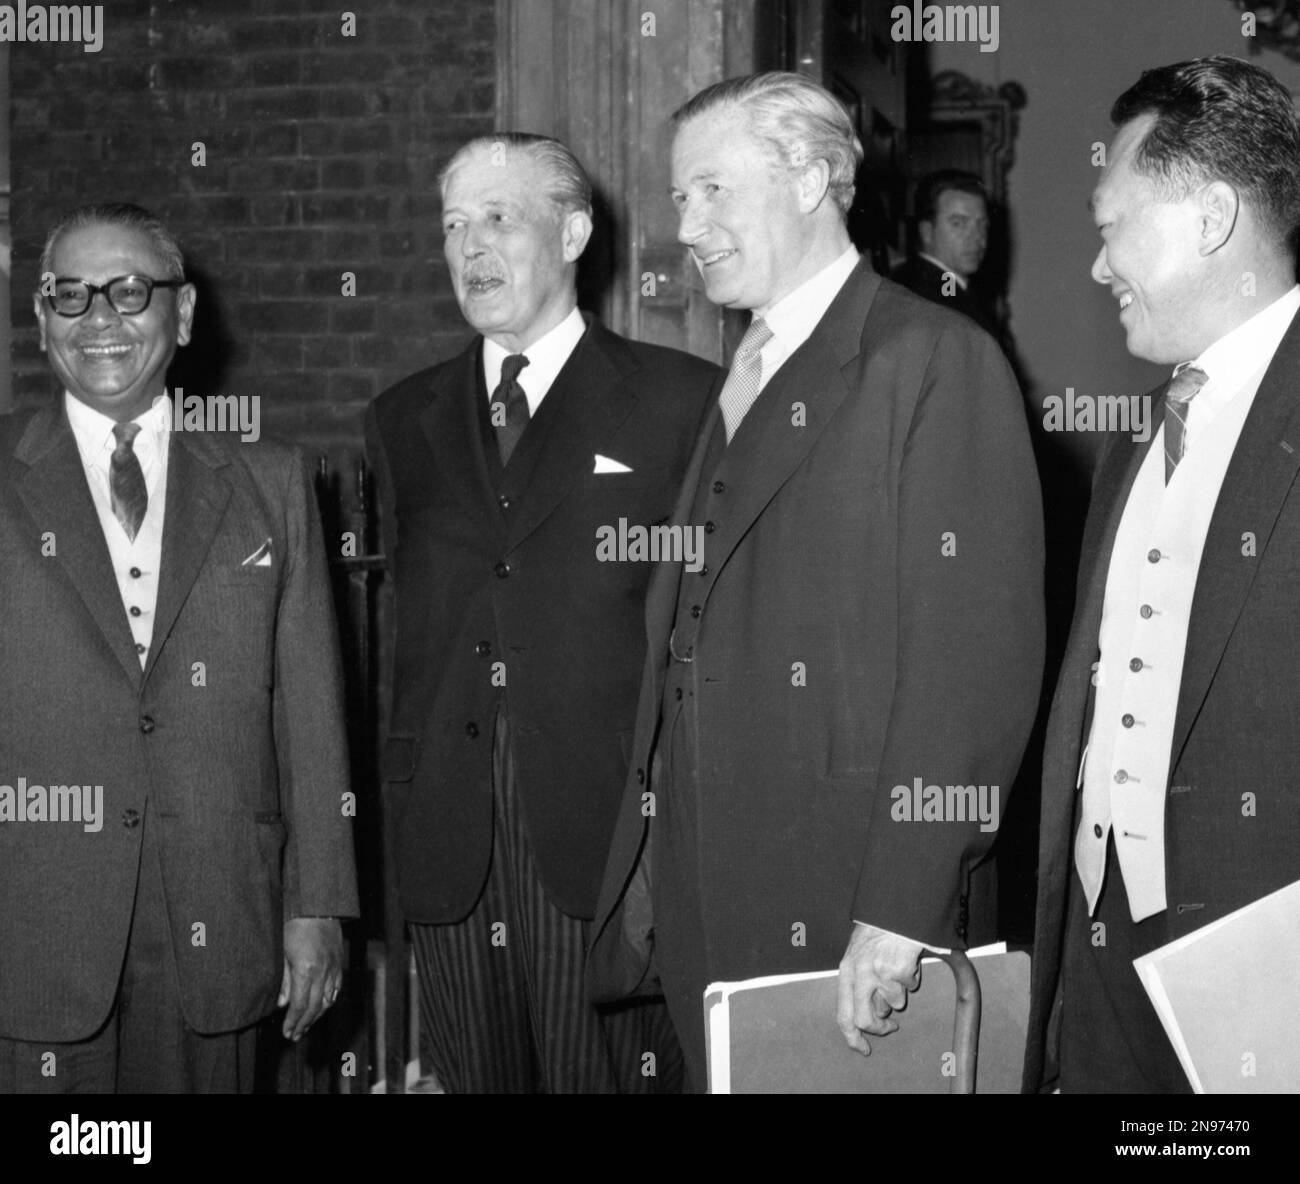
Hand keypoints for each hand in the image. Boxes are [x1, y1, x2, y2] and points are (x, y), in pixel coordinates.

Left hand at [279, 917, 343, 1041]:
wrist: (317, 906)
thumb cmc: (295, 926)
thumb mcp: (282, 952)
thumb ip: (283, 980)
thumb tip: (281, 1003)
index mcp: (306, 970)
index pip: (300, 1004)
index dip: (293, 1021)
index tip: (287, 1032)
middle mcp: (323, 971)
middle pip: (315, 1006)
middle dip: (305, 1023)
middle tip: (295, 1036)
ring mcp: (333, 966)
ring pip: (328, 998)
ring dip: (317, 1015)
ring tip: (307, 1025)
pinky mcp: (339, 960)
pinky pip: (337, 986)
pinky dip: (330, 999)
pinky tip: (324, 1006)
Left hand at [836, 923, 923, 1054]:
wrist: (894, 910)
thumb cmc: (876, 932)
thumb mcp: (857, 955)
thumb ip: (858, 983)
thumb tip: (870, 1016)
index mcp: (846, 972)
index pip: (842, 1015)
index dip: (852, 1038)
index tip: (863, 1049)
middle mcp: (859, 975)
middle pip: (865, 1020)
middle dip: (880, 1029)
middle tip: (890, 1027)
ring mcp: (879, 973)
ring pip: (894, 1004)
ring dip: (899, 991)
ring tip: (897, 967)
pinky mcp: (899, 970)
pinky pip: (910, 986)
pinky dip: (912, 976)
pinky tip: (907, 959)